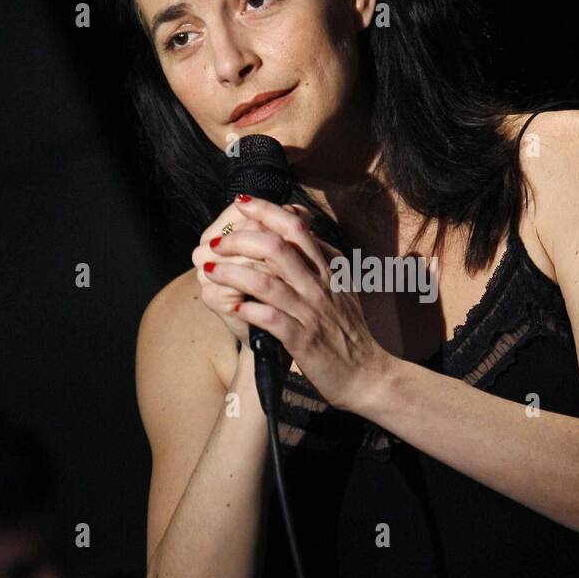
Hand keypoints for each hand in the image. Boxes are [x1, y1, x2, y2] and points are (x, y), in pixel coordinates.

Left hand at [204, 195, 396, 413]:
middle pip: (276, 247)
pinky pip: (269, 319)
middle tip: (217, 242)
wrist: (368, 374)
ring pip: (266, 282)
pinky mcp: (302, 340)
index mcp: (329, 270)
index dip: (267, 211)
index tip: (242, 203)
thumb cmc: (349, 332)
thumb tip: (304, 231)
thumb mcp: (342, 288)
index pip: (296, 228)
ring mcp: (310, 313)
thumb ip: (322, 260)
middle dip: (240, 239)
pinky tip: (232, 308)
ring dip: (232, 273)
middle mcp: (319, 286)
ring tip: (210, 270)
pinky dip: (247, 310)